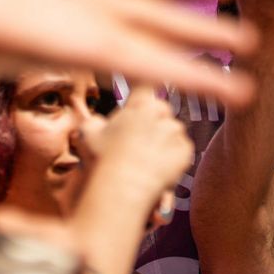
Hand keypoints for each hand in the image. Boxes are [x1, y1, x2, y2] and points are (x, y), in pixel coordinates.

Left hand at [0, 0, 255, 106]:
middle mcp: (92, 5)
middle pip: (162, 17)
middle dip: (203, 26)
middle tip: (248, 34)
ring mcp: (95, 32)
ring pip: (165, 50)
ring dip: (208, 63)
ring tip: (251, 79)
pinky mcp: (94, 55)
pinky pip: (155, 67)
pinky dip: (194, 78)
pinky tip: (231, 89)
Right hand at [89, 86, 193, 206]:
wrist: (123, 188)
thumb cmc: (103, 159)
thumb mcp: (87, 134)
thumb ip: (94, 122)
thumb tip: (99, 122)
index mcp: (139, 104)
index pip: (146, 86)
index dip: (145, 87)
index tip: (146, 87)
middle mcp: (160, 112)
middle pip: (160, 110)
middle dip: (153, 121)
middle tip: (139, 140)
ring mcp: (175, 131)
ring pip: (172, 131)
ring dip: (163, 141)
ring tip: (146, 160)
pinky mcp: (186, 151)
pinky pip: (181, 150)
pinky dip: (173, 157)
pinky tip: (157, 168)